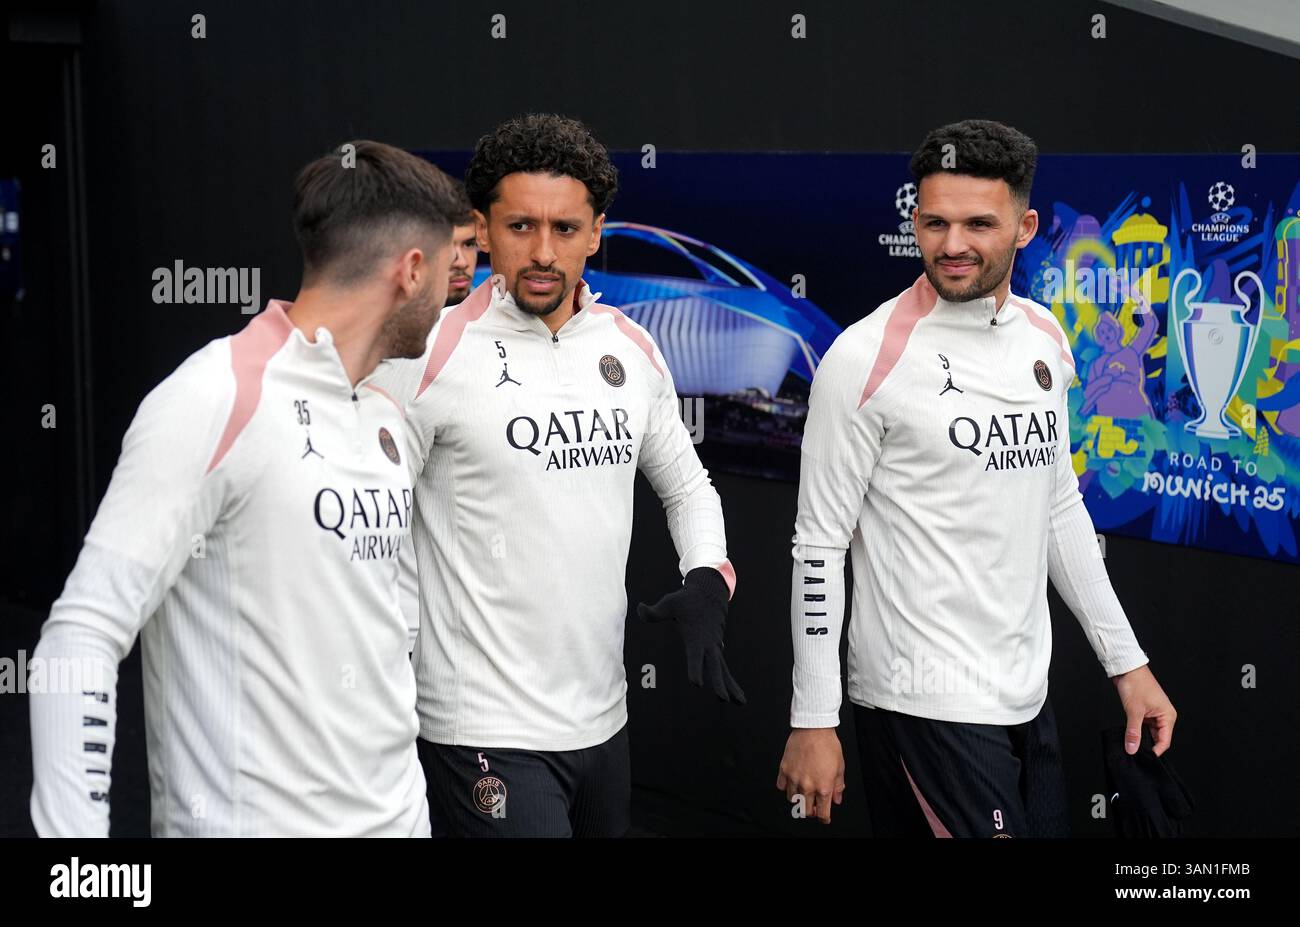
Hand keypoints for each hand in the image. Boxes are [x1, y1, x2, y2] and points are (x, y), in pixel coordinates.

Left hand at [637, 567, 745, 703]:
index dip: (695, 668)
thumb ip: (655, 611)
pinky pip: (724, 669)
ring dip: (732, 687)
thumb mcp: (670, 602)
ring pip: (723, 670)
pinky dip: (731, 682)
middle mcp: (708, 644)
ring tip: (741, 704)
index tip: (696, 684)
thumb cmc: (686, 600)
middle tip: (722, 699)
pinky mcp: (716, 650)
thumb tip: (640, 609)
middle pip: (714, 666)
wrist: (709, 594)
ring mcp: (715, 647)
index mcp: (696, 636)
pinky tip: (738, 697)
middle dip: (718, 683)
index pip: (695, 655)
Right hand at [777, 728, 844, 823]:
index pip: (822, 813)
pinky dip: (786, 787)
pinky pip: (781, 786)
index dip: (824, 818)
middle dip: (811, 811)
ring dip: (798, 798)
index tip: (824, 817)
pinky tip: (792, 781)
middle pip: (805, 811)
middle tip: (814, 805)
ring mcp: (793, 779)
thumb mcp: (840, 767)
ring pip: (792, 800)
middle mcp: (807, 786)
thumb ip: (838, 786)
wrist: (813, 728)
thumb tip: (836, 799)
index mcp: (823, 787)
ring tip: (803, 791)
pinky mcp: (784, 770)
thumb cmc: (827, 744)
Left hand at [1113, 664, 1175, 755]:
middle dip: (1147, 746)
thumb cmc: (1136, 684)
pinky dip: (1137, 732)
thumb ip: (1133, 732)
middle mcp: (1163, 716)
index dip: (1155, 751)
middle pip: (1157, 738)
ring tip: (1131, 746)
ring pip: (1149, 733)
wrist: (1127, 668)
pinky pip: (1143, 727)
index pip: (1165, 741)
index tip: (1143, 758)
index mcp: (1168, 716)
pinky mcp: (1144, 712)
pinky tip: (1129, 736)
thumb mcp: (1134, 710)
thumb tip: (1132, 749)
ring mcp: (1153, 714)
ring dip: (1141, 738)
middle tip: (1134, 753)